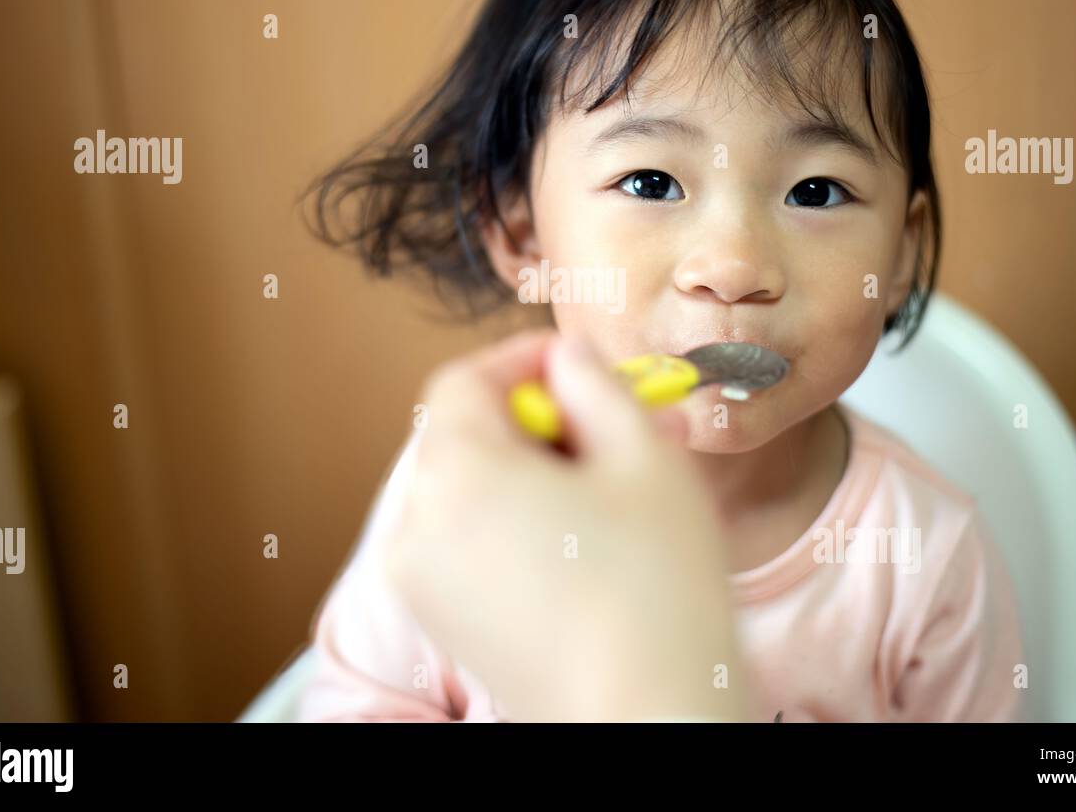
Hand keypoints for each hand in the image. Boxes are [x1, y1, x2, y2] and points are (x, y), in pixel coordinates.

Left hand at [382, 328, 751, 721]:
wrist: (644, 719)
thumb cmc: (654, 593)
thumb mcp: (644, 458)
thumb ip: (597, 385)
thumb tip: (570, 355)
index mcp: (458, 472)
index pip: (463, 381)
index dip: (521, 362)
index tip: (575, 365)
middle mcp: (420, 524)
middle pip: (464, 436)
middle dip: (536, 421)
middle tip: (610, 428)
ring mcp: (425, 581)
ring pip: (471, 490)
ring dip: (531, 472)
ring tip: (609, 490)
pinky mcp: (446, 621)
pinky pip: (470, 541)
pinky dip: (515, 522)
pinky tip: (582, 539)